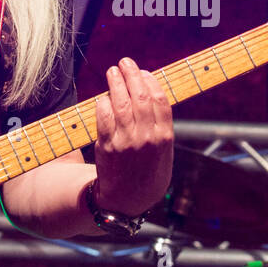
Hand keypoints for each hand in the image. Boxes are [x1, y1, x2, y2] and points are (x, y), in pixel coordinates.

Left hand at [93, 57, 173, 216]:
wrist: (126, 203)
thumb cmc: (147, 176)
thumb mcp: (164, 155)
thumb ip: (161, 128)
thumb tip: (153, 97)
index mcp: (164, 138)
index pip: (160, 100)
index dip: (151, 82)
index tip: (144, 73)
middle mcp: (147, 138)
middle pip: (140, 96)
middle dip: (132, 74)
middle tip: (125, 63)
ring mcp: (126, 142)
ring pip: (121, 103)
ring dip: (115, 82)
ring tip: (112, 71)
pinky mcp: (107, 147)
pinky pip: (104, 117)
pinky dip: (103, 104)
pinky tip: (103, 97)